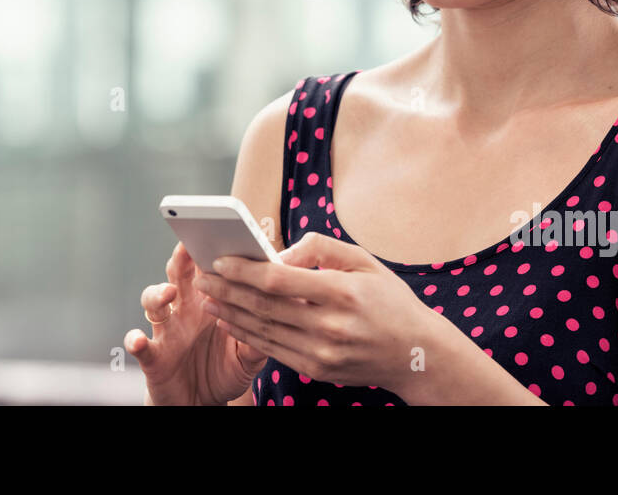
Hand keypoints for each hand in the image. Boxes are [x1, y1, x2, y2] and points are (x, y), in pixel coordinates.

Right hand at [124, 240, 268, 404]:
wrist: (199, 404)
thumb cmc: (222, 371)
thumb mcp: (247, 356)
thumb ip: (259, 339)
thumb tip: (275, 321)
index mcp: (209, 303)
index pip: (209, 270)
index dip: (212, 254)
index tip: (221, 237)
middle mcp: (185, 311)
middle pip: (178, 275)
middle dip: (181, 258)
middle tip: (187, 245)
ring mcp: (167, 332)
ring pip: (153, 303)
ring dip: (156, 294)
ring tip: (167, 293)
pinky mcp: (153, 356)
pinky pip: (141, 345)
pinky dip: (136, 341)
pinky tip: (138, 340)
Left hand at [194, 231, 439, 393]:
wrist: (416, 355)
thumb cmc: (390, 301)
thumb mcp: (365, 262)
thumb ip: (322, 248)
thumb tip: (282, 251)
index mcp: (342, 292)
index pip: (279, 280)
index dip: (244, 269)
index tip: (221, 259)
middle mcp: (330, 325)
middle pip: (264, 306)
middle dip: (228, 290)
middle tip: (202, 276)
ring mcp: (323, 353)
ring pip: (264, 330)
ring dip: (230, 313)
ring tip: (208, 298)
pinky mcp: (318, 370)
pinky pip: (273, 350)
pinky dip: (247, 335)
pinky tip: (230, 322)